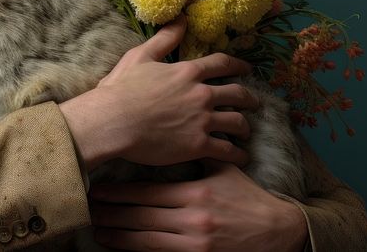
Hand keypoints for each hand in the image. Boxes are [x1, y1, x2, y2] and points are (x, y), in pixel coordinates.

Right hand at [59, 15, 260, 170]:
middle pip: (237, 95)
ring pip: (237, 123)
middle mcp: (202, 95)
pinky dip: (237, 154)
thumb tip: (181, 18)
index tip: (246, 69)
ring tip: (246, 132)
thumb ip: (165, 39)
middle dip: (249, 99)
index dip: (238, 66)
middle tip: (254, 103)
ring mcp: (203, 121)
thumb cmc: (122, 88)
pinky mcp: (199, 145)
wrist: (114, 121)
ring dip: (245, 128)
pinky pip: (228, 151)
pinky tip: (240, 157)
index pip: (222, 65)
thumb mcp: (141, 56)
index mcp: (188, 72)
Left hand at [88, 159, 308, 251]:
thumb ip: (201, 150)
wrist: (278, 232)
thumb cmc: (248, 198)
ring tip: (97, 231)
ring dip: (119, 236)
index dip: (120, 192)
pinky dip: (138, 251)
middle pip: (141, 216)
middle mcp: (192, 219)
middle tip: (89, 210)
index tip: (98, 190)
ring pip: (146, 240)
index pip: (148, 192)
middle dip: (112, 214)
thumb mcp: (225, 171)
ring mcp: (195, 242)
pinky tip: (121, 248)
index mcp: (195, 193)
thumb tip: (179, 127)